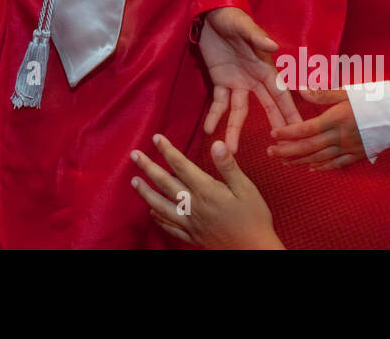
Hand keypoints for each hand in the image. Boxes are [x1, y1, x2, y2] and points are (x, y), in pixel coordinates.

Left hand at [130, 134, 282, 248]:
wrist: (255, 251)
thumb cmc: (254, 218)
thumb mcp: (246, 188)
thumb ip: (228, 166)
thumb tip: (217, 144)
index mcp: (206, 191)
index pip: (181, 166)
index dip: (167, 150)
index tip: (156, 138)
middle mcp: (194, 206)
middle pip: (165, 184)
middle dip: (148, 168)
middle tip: (134, 155)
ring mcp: (191, 223)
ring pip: (162, 206)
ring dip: (146, 193)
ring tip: (134, 182)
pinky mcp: (193, 237)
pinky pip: (170, 228)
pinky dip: (159, 220)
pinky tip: (151, 213)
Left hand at [199, 7, 299, 152]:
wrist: (210, 15)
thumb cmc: (232, 18)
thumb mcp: (244, 26)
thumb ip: (257, 36)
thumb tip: (274, 46)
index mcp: (265, 68)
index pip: (282, 93)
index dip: (290, 111)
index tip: (300, 130)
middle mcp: (254, 79)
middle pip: (266, 107)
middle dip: (274, 128)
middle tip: (280, 152)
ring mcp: (237, 83)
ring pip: (239, 112)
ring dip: (235, 130)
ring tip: (231, 151)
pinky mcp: (219, 82)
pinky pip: (218, 103)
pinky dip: (213, 115)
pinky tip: (208, 130)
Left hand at [267, 88, 363, 169]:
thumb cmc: (374, 98)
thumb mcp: (346, 92)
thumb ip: (322, 94)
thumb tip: (300, 89)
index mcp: (335, 119)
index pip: (305, 129)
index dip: (287, 133)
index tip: (272, 134)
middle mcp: (339, 137)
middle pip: (308, 148)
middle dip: (287, 151)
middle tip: (270, 153)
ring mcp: (349, 148)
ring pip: (320, 158)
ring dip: (300, 161)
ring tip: (284, 162)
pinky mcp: (358, 155)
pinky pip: (337, 164)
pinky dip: (322, 167)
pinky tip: (311, 168)